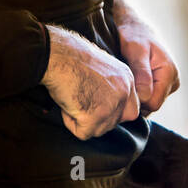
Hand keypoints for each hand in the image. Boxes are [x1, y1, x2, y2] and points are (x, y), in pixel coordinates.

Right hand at [41, 25, 139, 139]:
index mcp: (127, 79)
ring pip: (99, 130)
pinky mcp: (95, 117)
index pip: (131, 109)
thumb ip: (110, 85)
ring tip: (72, 98)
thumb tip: (103, 102)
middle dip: (98, 119)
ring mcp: (111, 105)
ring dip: (83, 120)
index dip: (112, 111)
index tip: (95, 103)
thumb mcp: (101, 67)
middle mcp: (124, 92)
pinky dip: (71, 122)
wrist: (56, 54)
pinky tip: (67, 104)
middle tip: (81, 102)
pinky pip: (82, 132)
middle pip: (116, 122)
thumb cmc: (70, 57)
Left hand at [112, 0, 179, 115]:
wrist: (134, 26)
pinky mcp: (162, 84)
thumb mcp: (135, 51)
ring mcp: (169, 83)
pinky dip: (139, 92)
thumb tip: (145, 97)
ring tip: (127, 80)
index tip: (123, 88)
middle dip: (137, 98)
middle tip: (122, 83)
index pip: (153, 103)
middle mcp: (174, 80)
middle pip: (153, 105)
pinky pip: (149, 97)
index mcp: (170, 73)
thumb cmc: (133, 35)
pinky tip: (130, 81)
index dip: (137, 101)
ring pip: (150, 102)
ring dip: (137, 95)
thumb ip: (141, 74)